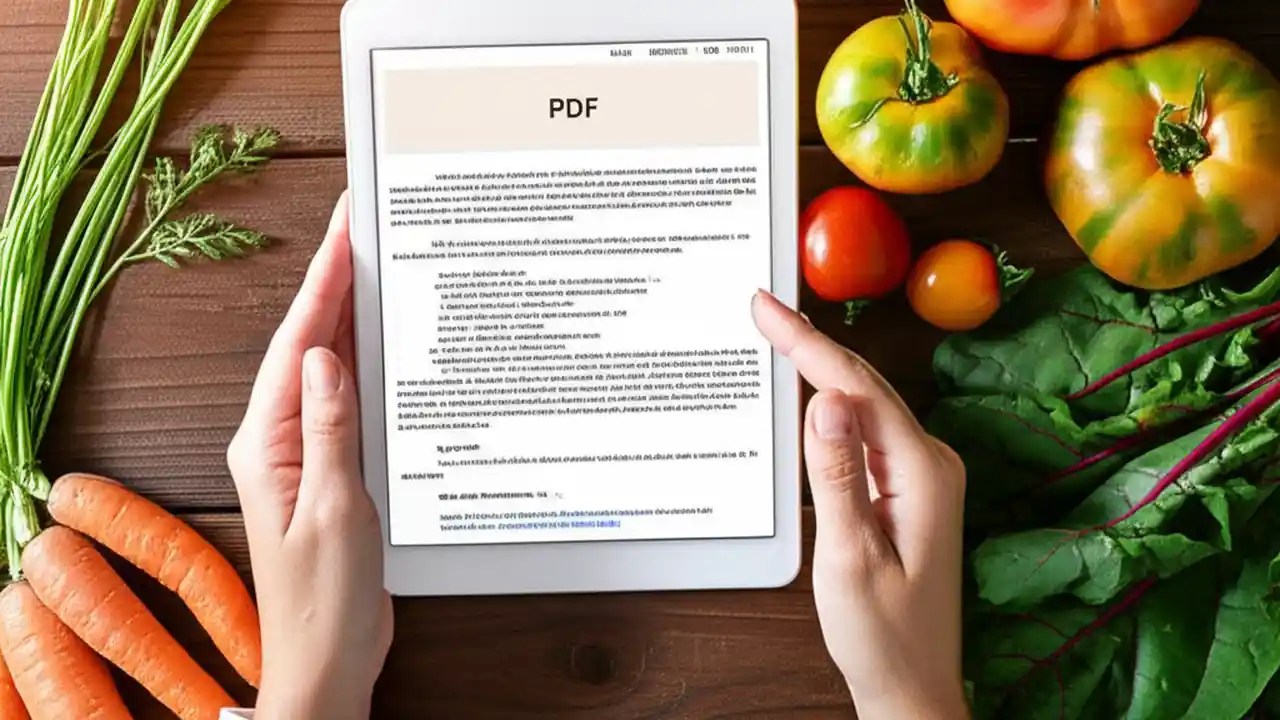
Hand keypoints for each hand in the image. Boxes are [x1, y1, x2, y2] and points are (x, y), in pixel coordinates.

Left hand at [227, 192, 393, 718]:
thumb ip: (331, 429)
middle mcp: (279, 438)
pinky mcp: (330, 466)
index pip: (296, 345)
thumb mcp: (334, 510)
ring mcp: (304, 450)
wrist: (328, 659)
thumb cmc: (325, 599)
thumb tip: (323, 356)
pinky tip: (386, 340)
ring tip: (376, 263)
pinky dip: (366, 362)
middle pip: (308, 343)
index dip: (323, 283)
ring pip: (327, 365)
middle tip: (363, 226)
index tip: (345, 231)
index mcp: (268, 443)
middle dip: (334, 281)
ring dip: (350, 315)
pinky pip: (346, 398)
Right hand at [752, 291, 967, 719]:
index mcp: (923, 471)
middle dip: (809, 342)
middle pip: (862, 385)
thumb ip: (837, 475)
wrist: (912, 685)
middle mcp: (930, 463)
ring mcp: (920, 475)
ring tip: (778, 333)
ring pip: (863, 404)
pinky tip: (808, 393)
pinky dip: (831, 406)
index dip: (806, 342)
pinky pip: (864, 433)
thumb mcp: (850, 555)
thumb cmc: (884, 634)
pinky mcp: (907, 490)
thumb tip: (825, 402)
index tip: (767, 307)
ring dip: (820, 368)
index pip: (856, 387)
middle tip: (761, 308)